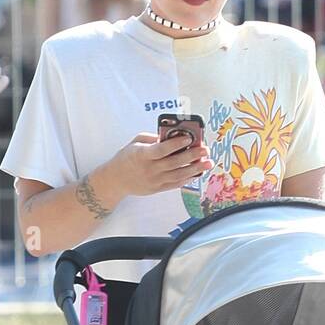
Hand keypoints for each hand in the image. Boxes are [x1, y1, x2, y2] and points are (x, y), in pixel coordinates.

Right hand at [95, 132, 212, 201]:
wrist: (116, 180)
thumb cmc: (127, 157)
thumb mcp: (136, 142)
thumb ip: (153, 138)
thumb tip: (173, 135)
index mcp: (141, 154)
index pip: (161, 149)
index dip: (176, 144)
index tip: (189, 137)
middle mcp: (149, 169)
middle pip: (174, 163)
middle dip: (192, 156)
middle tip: (205, 150)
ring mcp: (154, 181)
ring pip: (178, 175)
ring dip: (195, 169)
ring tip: (208, 163)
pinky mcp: (158, 189)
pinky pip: (176, 184)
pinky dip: (188, 178)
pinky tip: (198, 173)